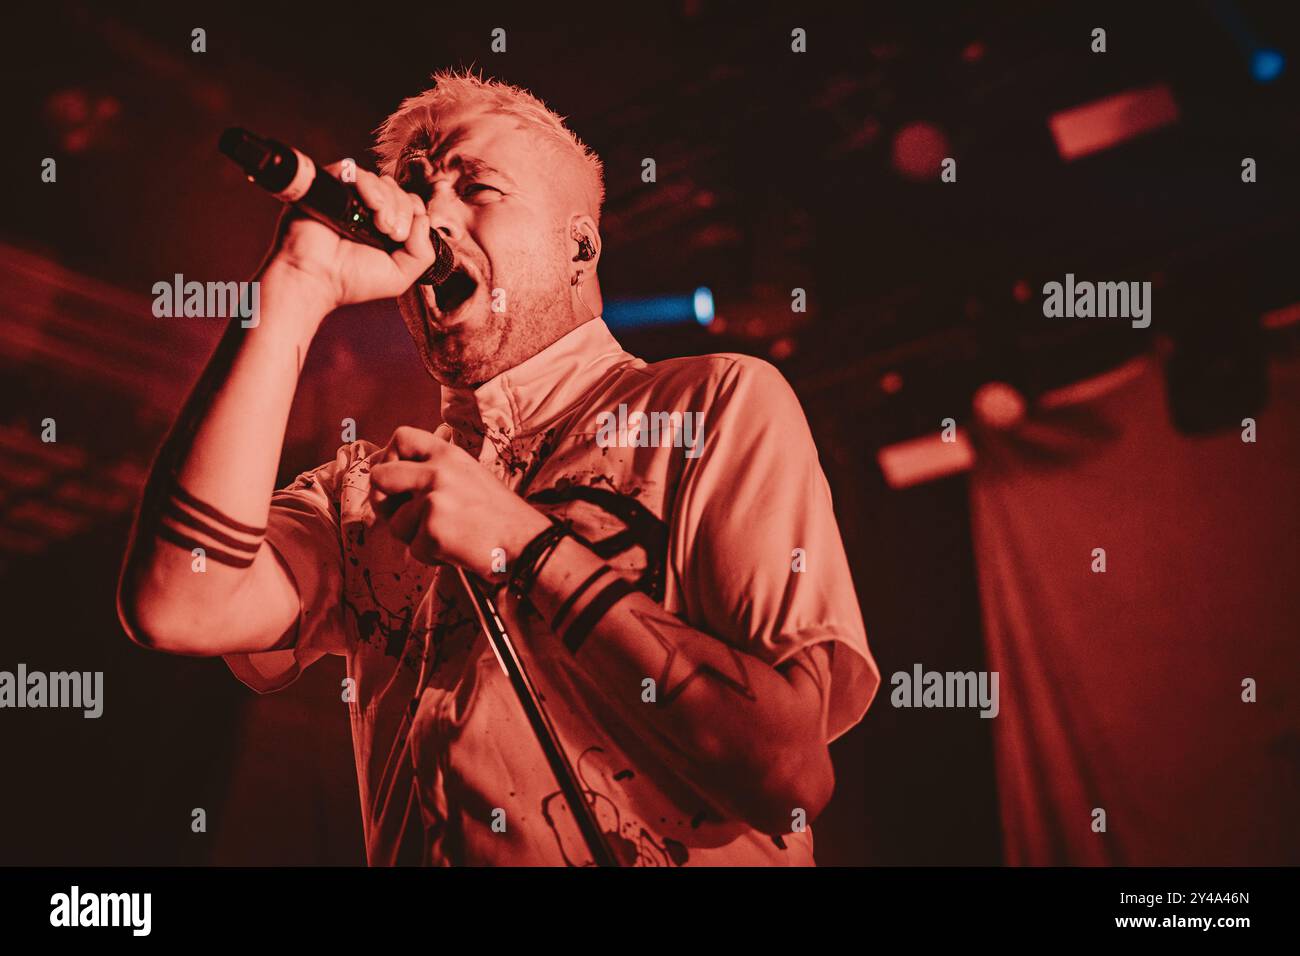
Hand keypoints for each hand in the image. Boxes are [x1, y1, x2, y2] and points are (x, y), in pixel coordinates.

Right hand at [263, 165, 435, 311]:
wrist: (315, 278)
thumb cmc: (352, 280)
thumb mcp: (400, 275)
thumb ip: (423, 252)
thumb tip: (424, 219)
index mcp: (383, 225)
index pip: (410, 204)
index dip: (415, 213)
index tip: (403, 236)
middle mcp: (366, 209)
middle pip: (399, 191)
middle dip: (404, 211)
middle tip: (391, 234)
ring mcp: (349, 196)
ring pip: (382, 182)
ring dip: (390, 202)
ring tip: (381, 226)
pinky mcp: (330, 186)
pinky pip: (357, 172)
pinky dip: (371, 187)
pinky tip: (371, 208)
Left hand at [368, 426, 552, 577]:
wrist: (527, 544)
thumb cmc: (498, 516)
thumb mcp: (468, 476)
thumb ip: (432, 471)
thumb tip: (383, 473)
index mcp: (449, 454)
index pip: (401, 437)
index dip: (389, 459)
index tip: (396, 480)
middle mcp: (439, 471)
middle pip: (380, 477)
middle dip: (384, 502)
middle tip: (403, 517)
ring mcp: (435, 499)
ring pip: (394, 522)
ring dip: (414, 537)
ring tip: (446, 536)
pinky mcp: (434, 529)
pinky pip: (413, 548)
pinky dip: (430, 556)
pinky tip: (455, 550)